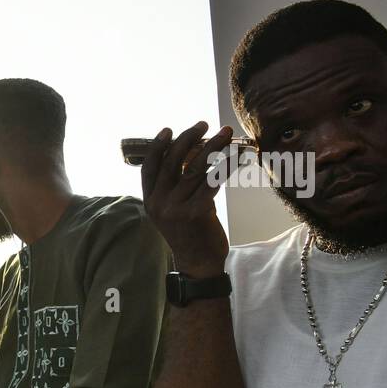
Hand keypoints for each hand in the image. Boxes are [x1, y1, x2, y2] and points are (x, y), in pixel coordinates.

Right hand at [140, 123, 232, 277]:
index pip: (149, 168)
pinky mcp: (196, 212)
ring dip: (212, 147)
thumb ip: (177, 186)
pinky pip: (213, 182)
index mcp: (150, 201)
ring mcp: (176, 208)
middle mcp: (159, 203)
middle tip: (203, 124)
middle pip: (172, 163)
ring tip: (225, 133)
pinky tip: (237, 156)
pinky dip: (226, 166)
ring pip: (195, 169)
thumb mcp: (174, 209)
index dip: (157, 147)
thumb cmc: (190, 233)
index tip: (168, 129)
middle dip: (188, 139)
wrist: (198, 263)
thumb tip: (192, 154)